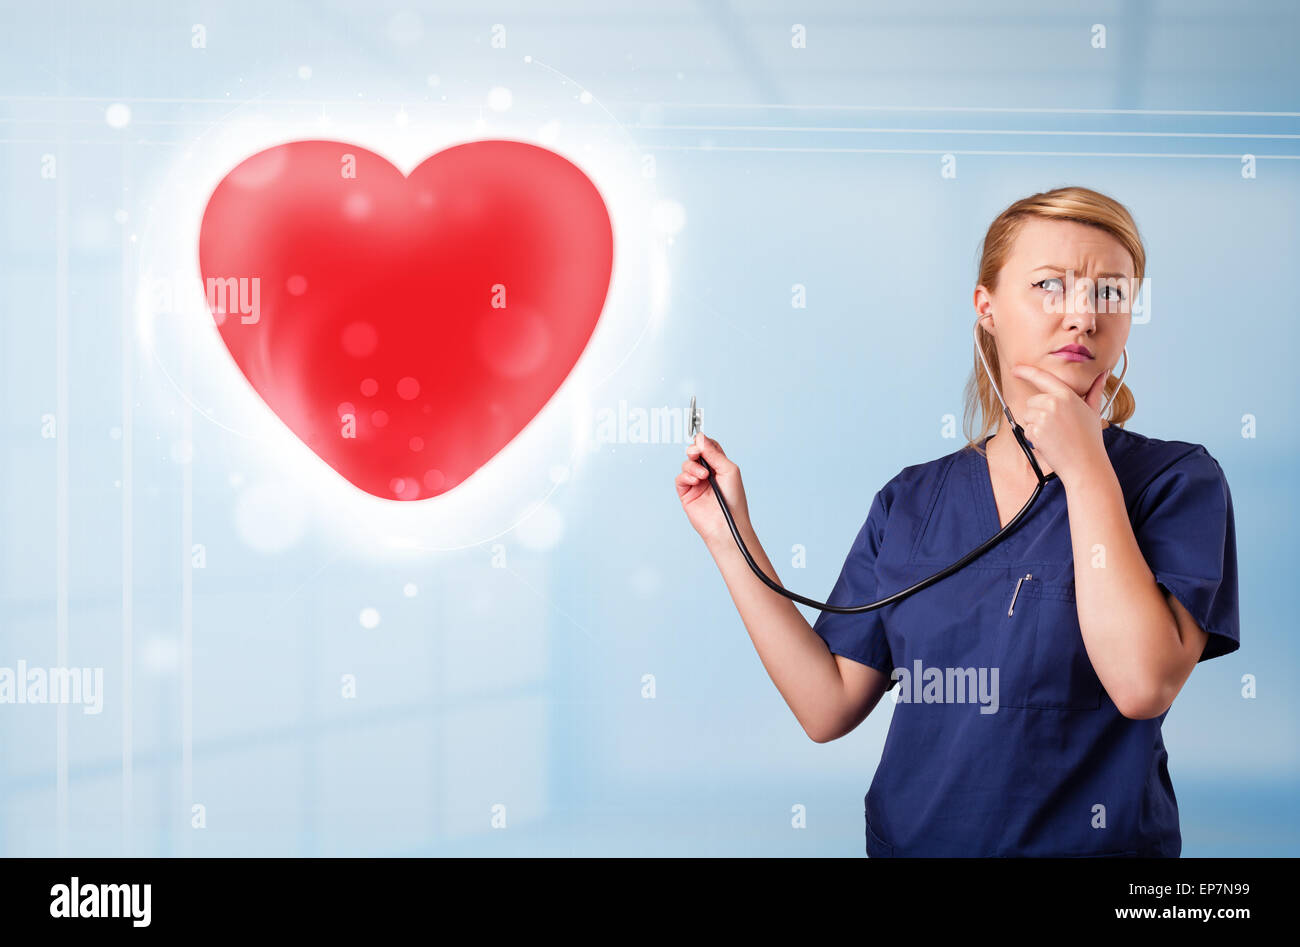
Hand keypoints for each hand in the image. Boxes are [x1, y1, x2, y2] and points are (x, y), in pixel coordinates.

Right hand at [676, 432, 751, 547]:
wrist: (726, 523)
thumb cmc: (733, 500)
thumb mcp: (728, 470)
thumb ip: (714, 453)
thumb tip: (700, 438)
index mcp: (720, 467)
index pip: (709, 448)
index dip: (704, 443)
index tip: (701, 441)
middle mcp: (707, 474)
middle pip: (695, 453)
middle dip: (694, 450)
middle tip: (696, 453)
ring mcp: (696, 483)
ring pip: (686, 465)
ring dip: (692, 467)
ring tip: (703, 476)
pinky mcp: (687, 493)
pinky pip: (680, 478)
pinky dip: (686, 477)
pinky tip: (695, 482)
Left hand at [1008, 363, 1110, 485]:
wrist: (1085, 464)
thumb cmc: (1090, 439)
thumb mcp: (1094, 411)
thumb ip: (1094, 391)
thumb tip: (1103, 375)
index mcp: (1066, 395)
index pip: (1042, 377)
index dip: (1026, 371)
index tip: (1016, 369)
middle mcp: (1053, 403)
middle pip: (1032, 401)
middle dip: (1039, 412)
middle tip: (1057, 426)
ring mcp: (1043, 417)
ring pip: (1027, 415)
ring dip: (1036, 425)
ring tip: (1055, 435)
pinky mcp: (1035, 432)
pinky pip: (1027, 430)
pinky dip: (1034, 438)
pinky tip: (1050, 443)